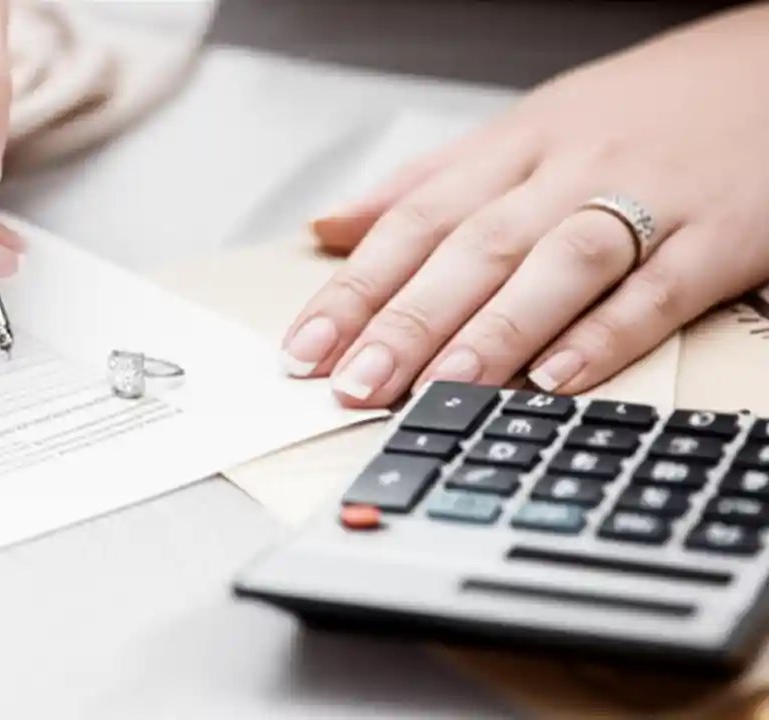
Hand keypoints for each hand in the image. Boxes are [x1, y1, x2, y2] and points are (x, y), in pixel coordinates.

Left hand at [283, 5, 768, 406]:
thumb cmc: (635, 112)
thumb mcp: (521, 130)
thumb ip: (424, 185)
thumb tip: (329, 227)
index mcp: (514, 148)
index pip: (415, 221)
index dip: (355, 286)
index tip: (304, 346)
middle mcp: (568, 171)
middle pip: (473, 248)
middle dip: (405, 320)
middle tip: (351, 382)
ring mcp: (647, 201)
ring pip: (558, 265)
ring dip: (494, 330)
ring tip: (437, 388)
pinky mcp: (720, 235)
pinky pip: (658, 288)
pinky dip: (607, 332)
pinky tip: (559, 378)